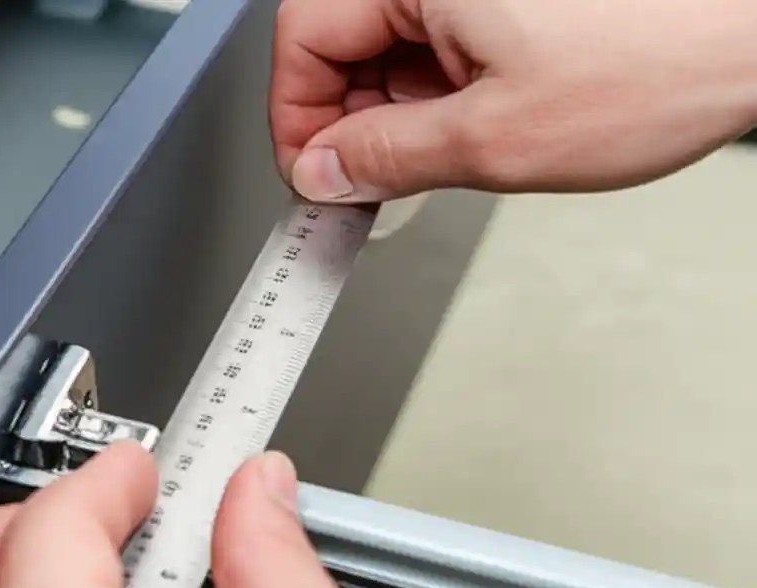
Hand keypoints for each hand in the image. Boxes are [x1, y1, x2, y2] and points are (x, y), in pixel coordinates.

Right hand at [270, 0, 756, 202]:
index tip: (313, 173)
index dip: (295, 117)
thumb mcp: (495, 137)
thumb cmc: (659, 58)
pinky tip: (473, 129)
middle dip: (348, 121)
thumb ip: (386, 158)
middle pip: (341, 42)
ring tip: (444, 156)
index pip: (304, 38)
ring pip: (388, 48)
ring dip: (397, 114)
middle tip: (370, 182)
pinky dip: (438, 95)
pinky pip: (436, 44)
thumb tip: (322, 173)